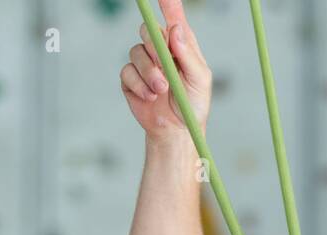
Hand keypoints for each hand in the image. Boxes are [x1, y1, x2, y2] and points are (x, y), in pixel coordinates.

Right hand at [120, 0, 211, 141]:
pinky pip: (127, 72)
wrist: (175, 130)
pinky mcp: (131, 78)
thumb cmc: (192, 105)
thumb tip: (176, 29)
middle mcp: (161, 51)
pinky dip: (139, 85)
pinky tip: (150, 97)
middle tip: (163, 63)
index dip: (168, 4)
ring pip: (136, 52)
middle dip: (154, 46)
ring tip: (161, 90)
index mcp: (181, 47)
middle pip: (148, 30)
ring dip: (149, 72)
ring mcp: (144, 63)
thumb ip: (188, 55)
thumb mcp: (199, 80)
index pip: (174, 19)